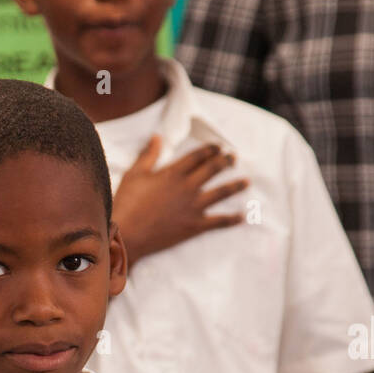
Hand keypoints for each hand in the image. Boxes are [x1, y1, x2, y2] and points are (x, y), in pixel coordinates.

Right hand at [113, 136, 248, 266]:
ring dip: (235, 186)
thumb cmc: (127, 203)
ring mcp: (193, 207)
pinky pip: (219, 221)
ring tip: (246, 182)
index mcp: (173, 173)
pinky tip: (242, 217)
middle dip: (225, 162)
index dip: (210, 149)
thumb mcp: (134, 174)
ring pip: (221, 192)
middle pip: (213, 169)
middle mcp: (188, 187)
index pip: (198, 156)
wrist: (128, 234)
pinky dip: (231, 219)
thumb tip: (157, 137)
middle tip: (233, 158)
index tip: (218, 146)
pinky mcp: (194, 226)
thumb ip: (148, 155)